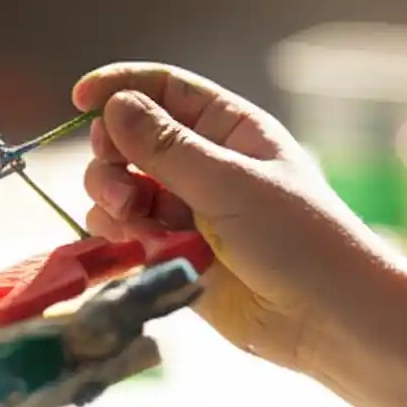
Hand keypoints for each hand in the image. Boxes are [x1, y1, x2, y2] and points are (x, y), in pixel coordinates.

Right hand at [74, 62, 404, 371]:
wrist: (326, 318)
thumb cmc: (298, 239)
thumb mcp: (230, 183)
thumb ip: (166, 147)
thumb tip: (115, 105)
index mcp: (227, 130)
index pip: (163, 90)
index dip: (120, 88)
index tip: (79, 99)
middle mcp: (200, 164)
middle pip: (126, 139)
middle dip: (111, 156)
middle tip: (122, 185)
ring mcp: (183, 209)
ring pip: (117, 187)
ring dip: (113, 200)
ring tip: (137, 224)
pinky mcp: (171, 252)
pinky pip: (122, 232)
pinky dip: (119, 236)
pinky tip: (143, 249)